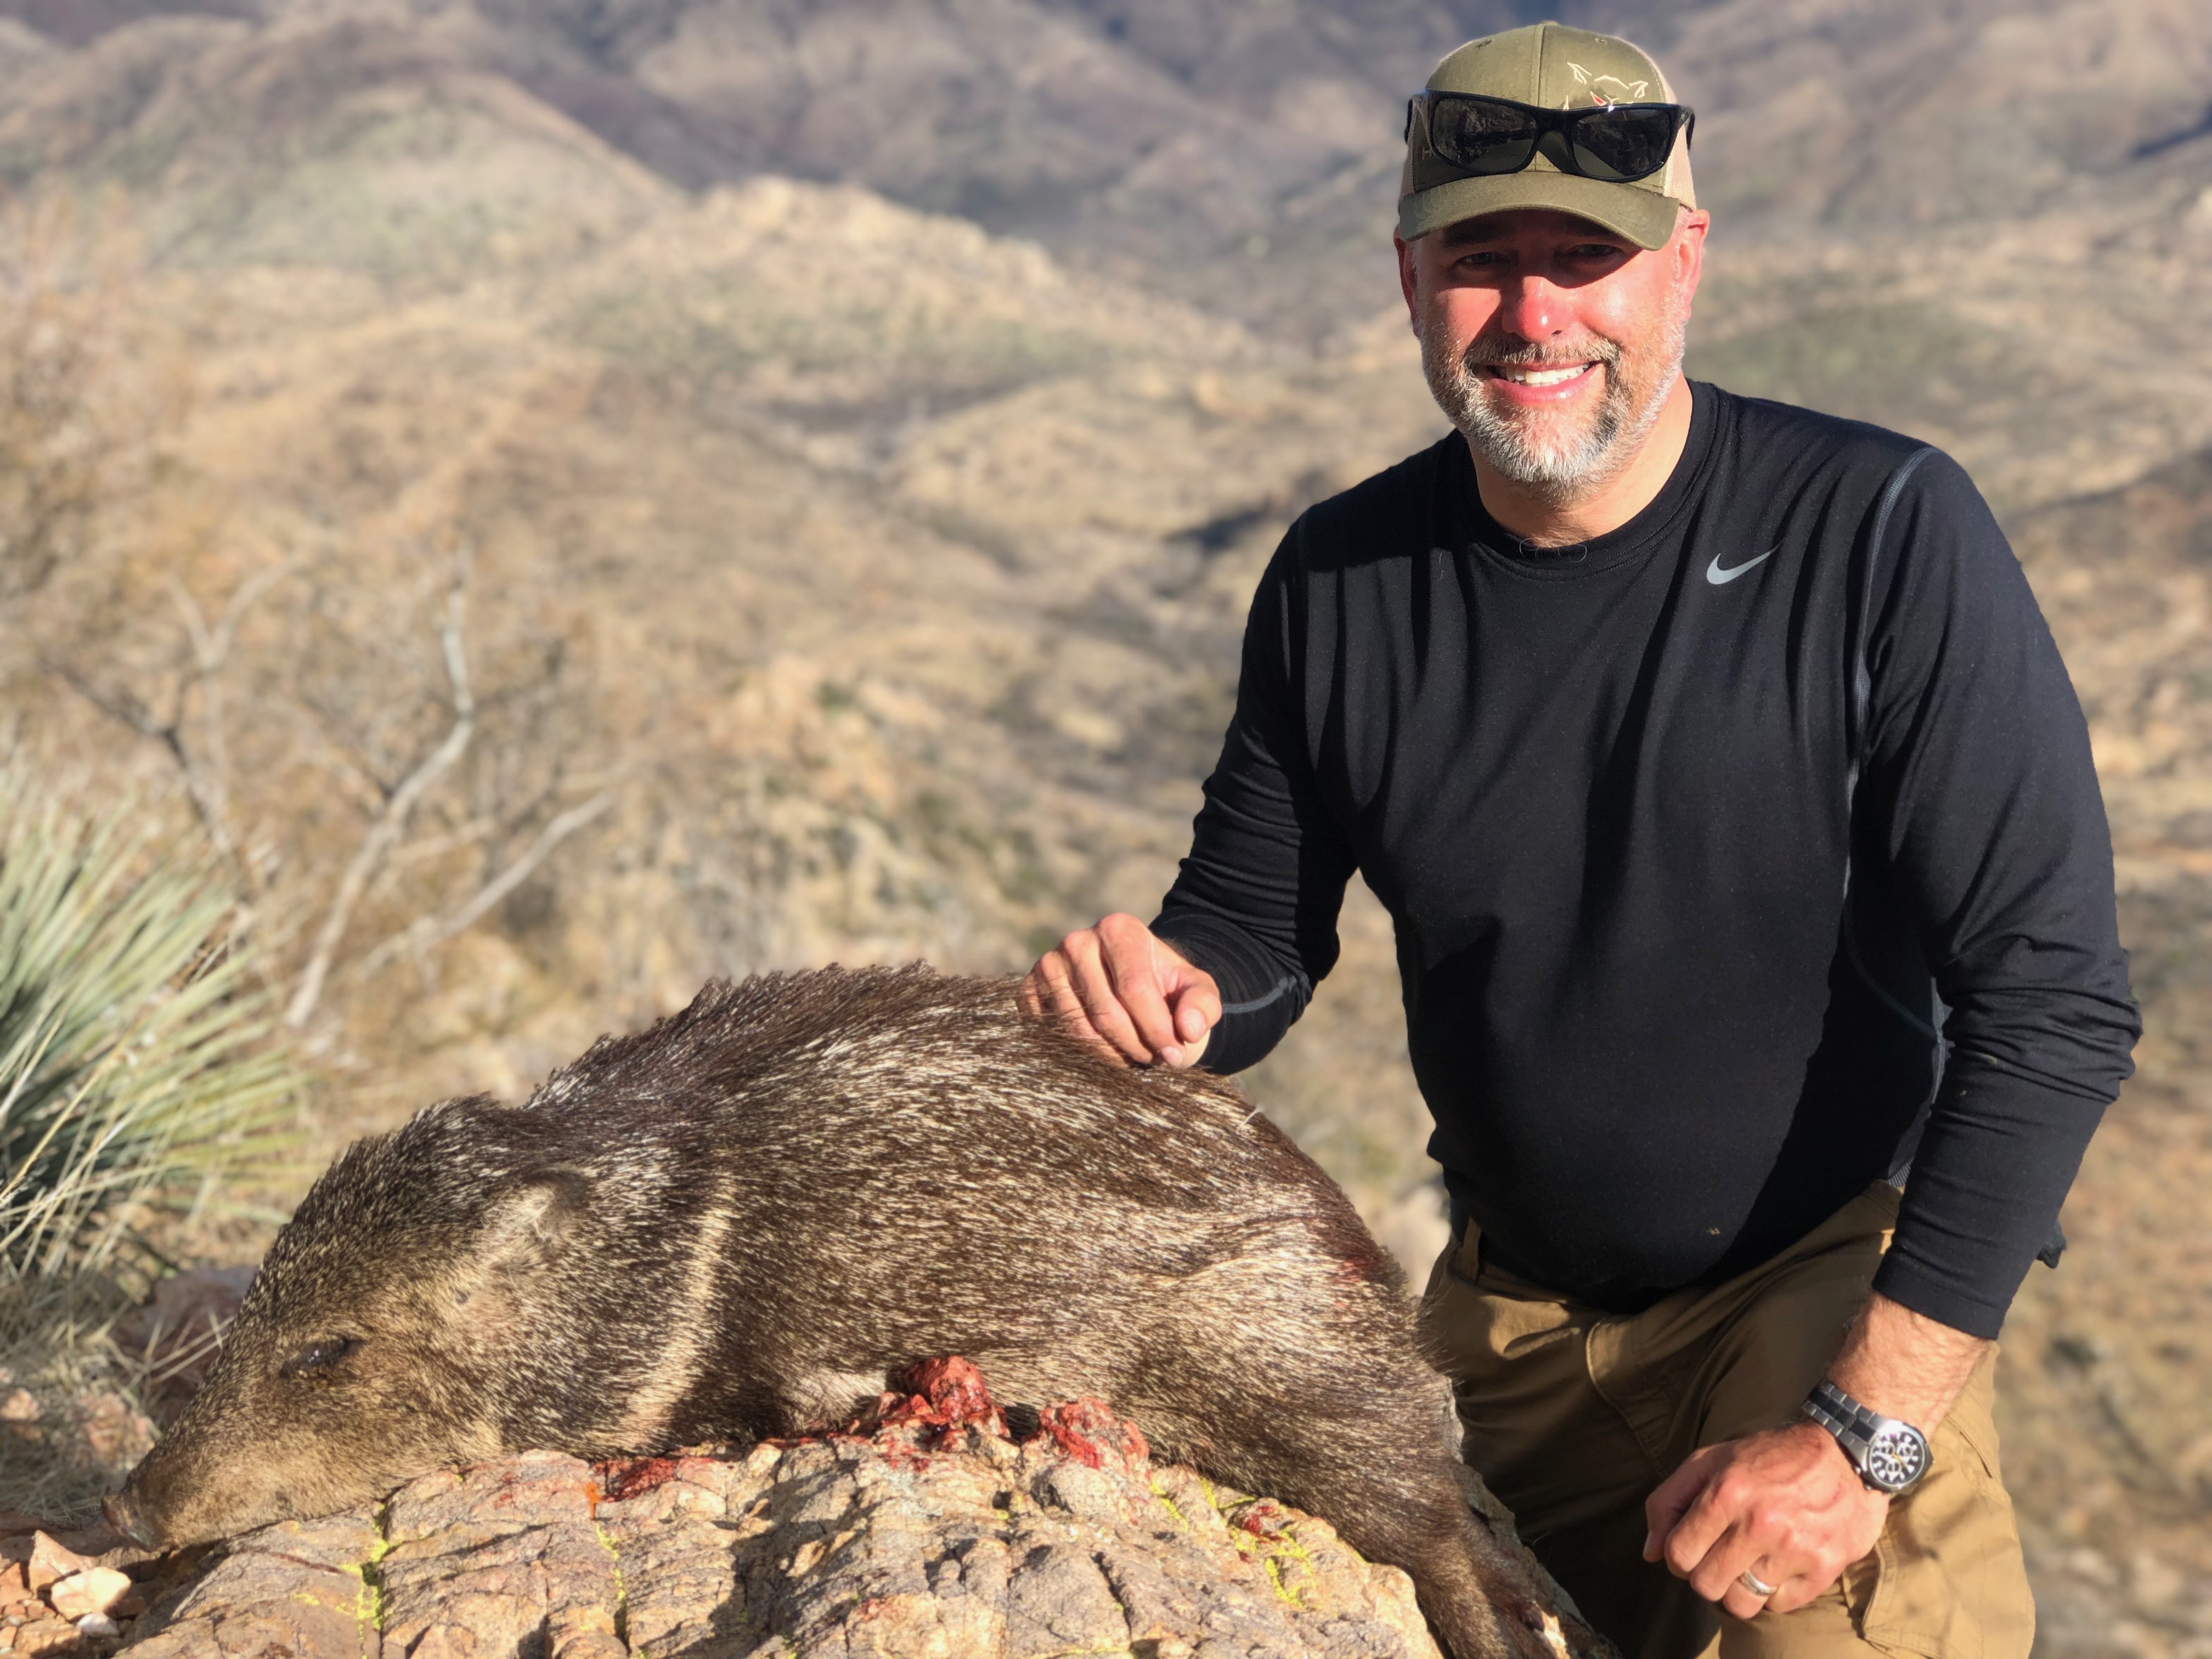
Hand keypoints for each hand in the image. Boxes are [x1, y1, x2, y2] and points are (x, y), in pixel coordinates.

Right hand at [1019, 914, 1220, 1067]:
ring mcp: (1048, 965)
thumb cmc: (1165, 989)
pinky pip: (1050, 1034)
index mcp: (1119, 929)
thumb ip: (1202, 1006)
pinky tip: (1102, 1050)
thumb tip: (1188, 1029)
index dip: (1156, 1029)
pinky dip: (1079, 1053)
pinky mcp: (1028, 991)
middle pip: (1105, 1013)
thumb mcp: (1195, 991)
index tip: (1174, 1055)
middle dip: (1135, 1046)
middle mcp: (1077, 941)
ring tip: (1132, 1056)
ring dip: (1110, 1056)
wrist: (1128, 987)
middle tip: (1154, 1060)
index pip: (1134, 989)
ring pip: (1077, 1030)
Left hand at [1643, 1420, 1888, 1618]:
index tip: (1691, 1548)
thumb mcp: (1710, 1461)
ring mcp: (1795, 1548)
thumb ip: (1669, 1501)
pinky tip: (1778, 1564)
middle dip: (1705, 1575)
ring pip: (1741, 1603)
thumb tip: (1651, 1553)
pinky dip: (1773, 1592)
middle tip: (1720, 1557)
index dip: (1678, 1557)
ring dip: (1738, 1588)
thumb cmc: (1768, 1457)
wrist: (1844, 1453)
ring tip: (1748, 1563)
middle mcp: (1761, 1523)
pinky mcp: (1824, 1567)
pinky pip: (1779, 1605)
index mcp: (1727, 1492)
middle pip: (1706, 1586)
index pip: (1678, 1555)